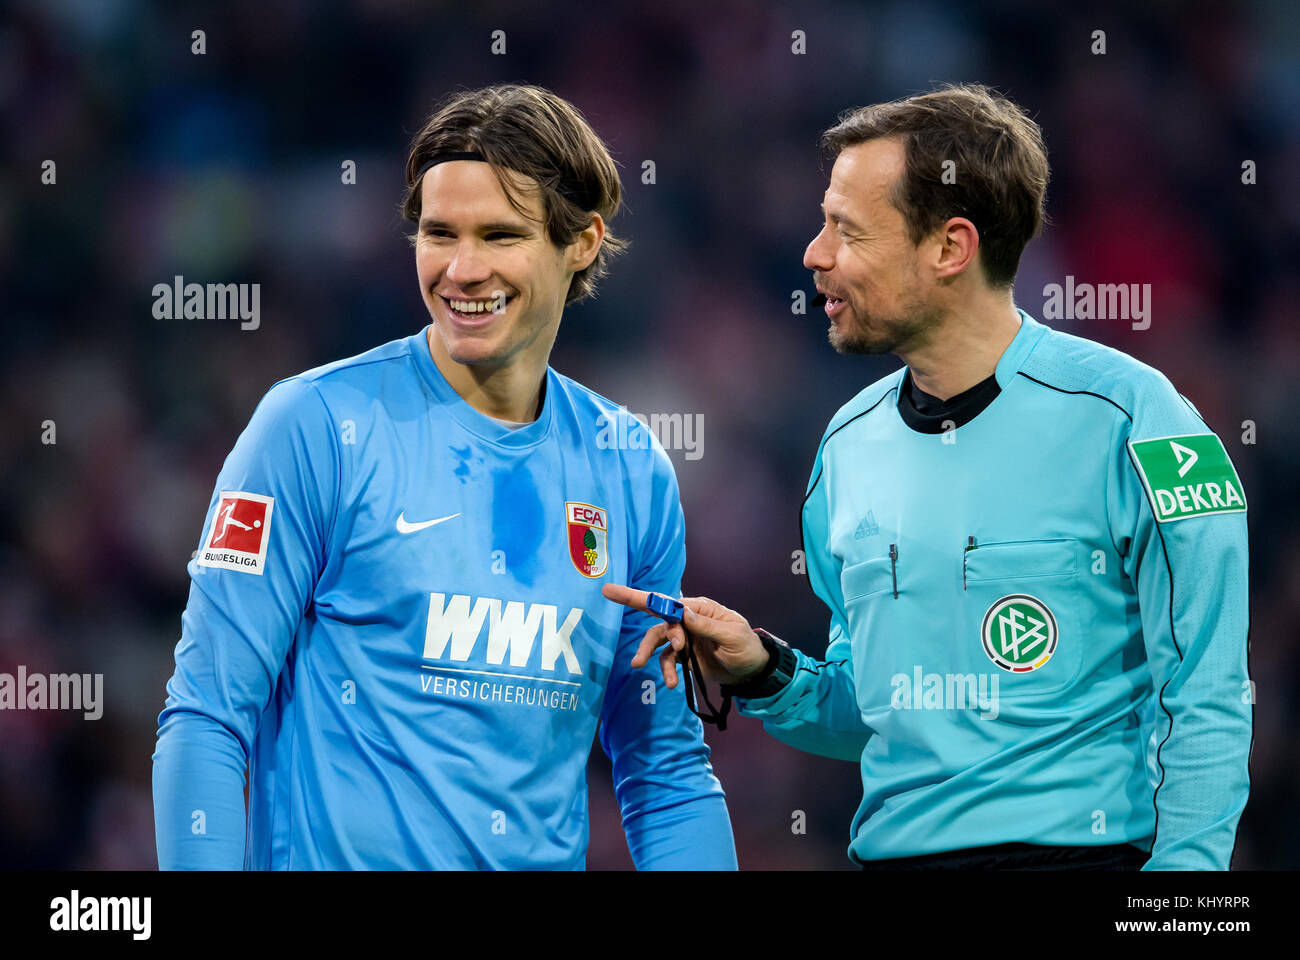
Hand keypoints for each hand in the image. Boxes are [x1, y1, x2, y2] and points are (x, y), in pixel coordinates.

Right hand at [600, 584, 768, 688]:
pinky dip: (666, 671)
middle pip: (657, 621)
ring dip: (650, 654)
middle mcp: (688, 620)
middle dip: (643, 636)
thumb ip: (705, 625)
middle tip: (634, 656)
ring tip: (642, 667)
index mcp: (699, 609)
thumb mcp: (731, 635)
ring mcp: (684, 639)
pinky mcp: (684, 656)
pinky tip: (672, 684)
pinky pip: (667, 660)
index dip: (640, 597)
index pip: (667, 602)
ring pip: (658, 642)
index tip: (613, 592)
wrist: (752, 673)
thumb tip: (681, 612)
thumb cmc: (746, 648)